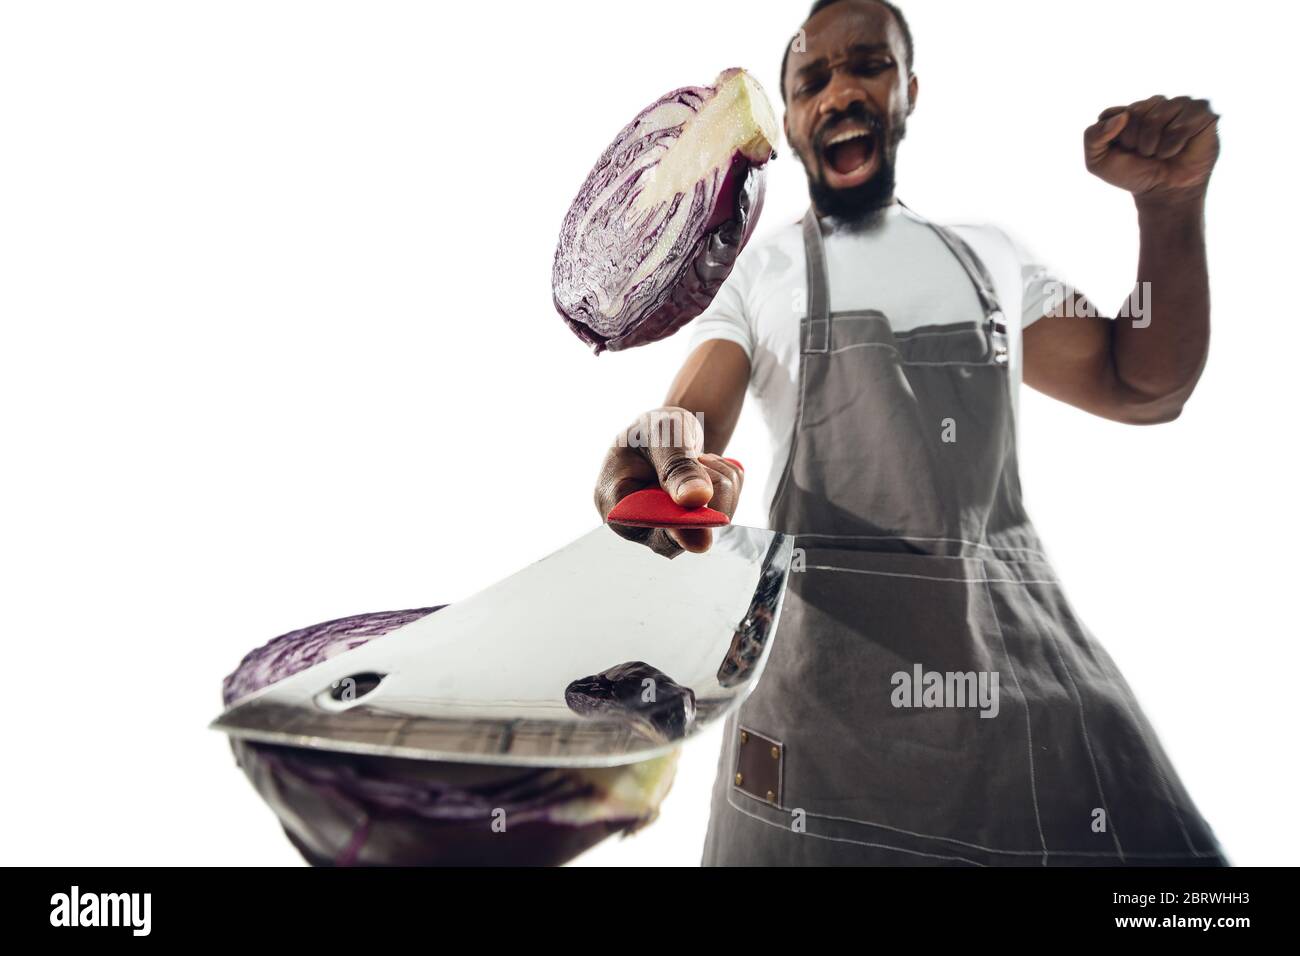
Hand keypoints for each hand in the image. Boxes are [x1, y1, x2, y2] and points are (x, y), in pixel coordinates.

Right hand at [593, 407, 742, 556]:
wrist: (670, 430)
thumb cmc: (655, 428)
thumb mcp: (663, 435)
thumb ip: (677, 466)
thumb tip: (696, 500)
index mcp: (615, 504)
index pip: (644, 530)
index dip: (677, 523)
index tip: (703, 503)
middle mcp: (639, 525)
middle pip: (683, 538)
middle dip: (707, 497)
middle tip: (705, 460)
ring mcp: (667, 530)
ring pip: (712, 526)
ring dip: (721, 485)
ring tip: (702, 458)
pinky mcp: (692, 528)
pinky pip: (725, 515)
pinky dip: (728, 487)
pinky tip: (709, 468)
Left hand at [1084, 95, 1219, 203]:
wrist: (1162, 193)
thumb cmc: (1132, 174)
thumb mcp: (1098, 161)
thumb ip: (1093, 136)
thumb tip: (1122, 116)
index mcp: (1130, 110)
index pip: (1113, 114)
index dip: (1117, 139)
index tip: (1124, 152)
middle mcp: (1156, 103)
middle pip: (1135, 113)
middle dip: (1135, 141)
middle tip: (1146, 154)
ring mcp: (1180, 105)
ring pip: (1157, 117)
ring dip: (1154, 144)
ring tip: (1160, 153)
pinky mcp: (1202, 114)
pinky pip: (1180, 125)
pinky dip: (1173, 145)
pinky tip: (1175, 151)